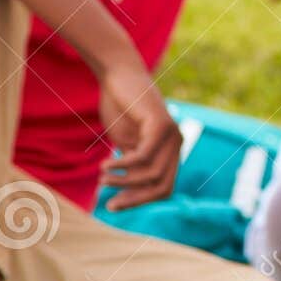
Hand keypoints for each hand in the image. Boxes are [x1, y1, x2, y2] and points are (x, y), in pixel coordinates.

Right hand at [96, 60, 181, 209]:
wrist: (118, 75)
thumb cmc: (120, 109)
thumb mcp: (126, 143)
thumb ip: (131, 167)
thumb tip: (125, 198)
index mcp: (171, 151)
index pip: (163, 188)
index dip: (140, 200)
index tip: (114, 205)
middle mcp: (177, 145)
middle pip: (163, 186)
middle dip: (135, 199)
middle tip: (109, 203)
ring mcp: (173, 135)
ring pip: (153, 174)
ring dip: (125, 182)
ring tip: (103, 179)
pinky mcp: (161, 124)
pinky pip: (145, 156)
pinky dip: (124, 165)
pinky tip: (106, 166)